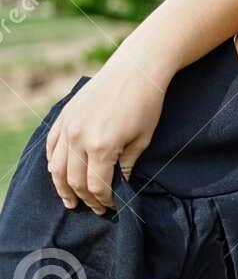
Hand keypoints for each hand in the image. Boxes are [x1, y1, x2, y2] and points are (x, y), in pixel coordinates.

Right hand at [45, 61, 170, 213]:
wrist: (135, 70)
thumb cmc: (146, 104)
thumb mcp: (142, 139)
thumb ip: (127, 165)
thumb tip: (119, 185)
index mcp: (102, 147)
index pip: (96, 186)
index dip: (103, 200)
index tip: (111, 207)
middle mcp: (79, 138)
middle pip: (74, 180)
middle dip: (85, 198)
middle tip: (95, 209)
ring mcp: (68, 127)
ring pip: (56, 167)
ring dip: (62, 187)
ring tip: (70, 201)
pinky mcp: (64, 117)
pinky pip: (51, 146)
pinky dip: (53, 163)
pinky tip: (58, 174)